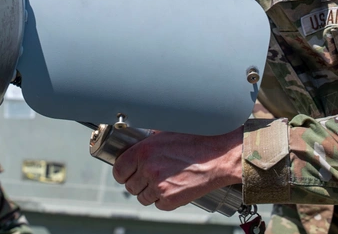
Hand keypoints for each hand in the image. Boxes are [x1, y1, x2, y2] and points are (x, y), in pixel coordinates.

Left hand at [112, 128, 243, 210]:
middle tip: (149, 176)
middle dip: (138, 181)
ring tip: (162, 182)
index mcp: (143, 151)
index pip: (118, 170)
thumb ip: (149, 141)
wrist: (219, 155)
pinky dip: (163, 199)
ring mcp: (159, 187)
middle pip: (130, 185)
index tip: (128, 172)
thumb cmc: (197, 139)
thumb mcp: (167, 132)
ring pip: (142, 197)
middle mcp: (148, 169)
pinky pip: (158, 204)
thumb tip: (137, 143)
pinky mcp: (171, 200)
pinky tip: (173, 187)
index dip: (123, 172)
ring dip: (149, 192)